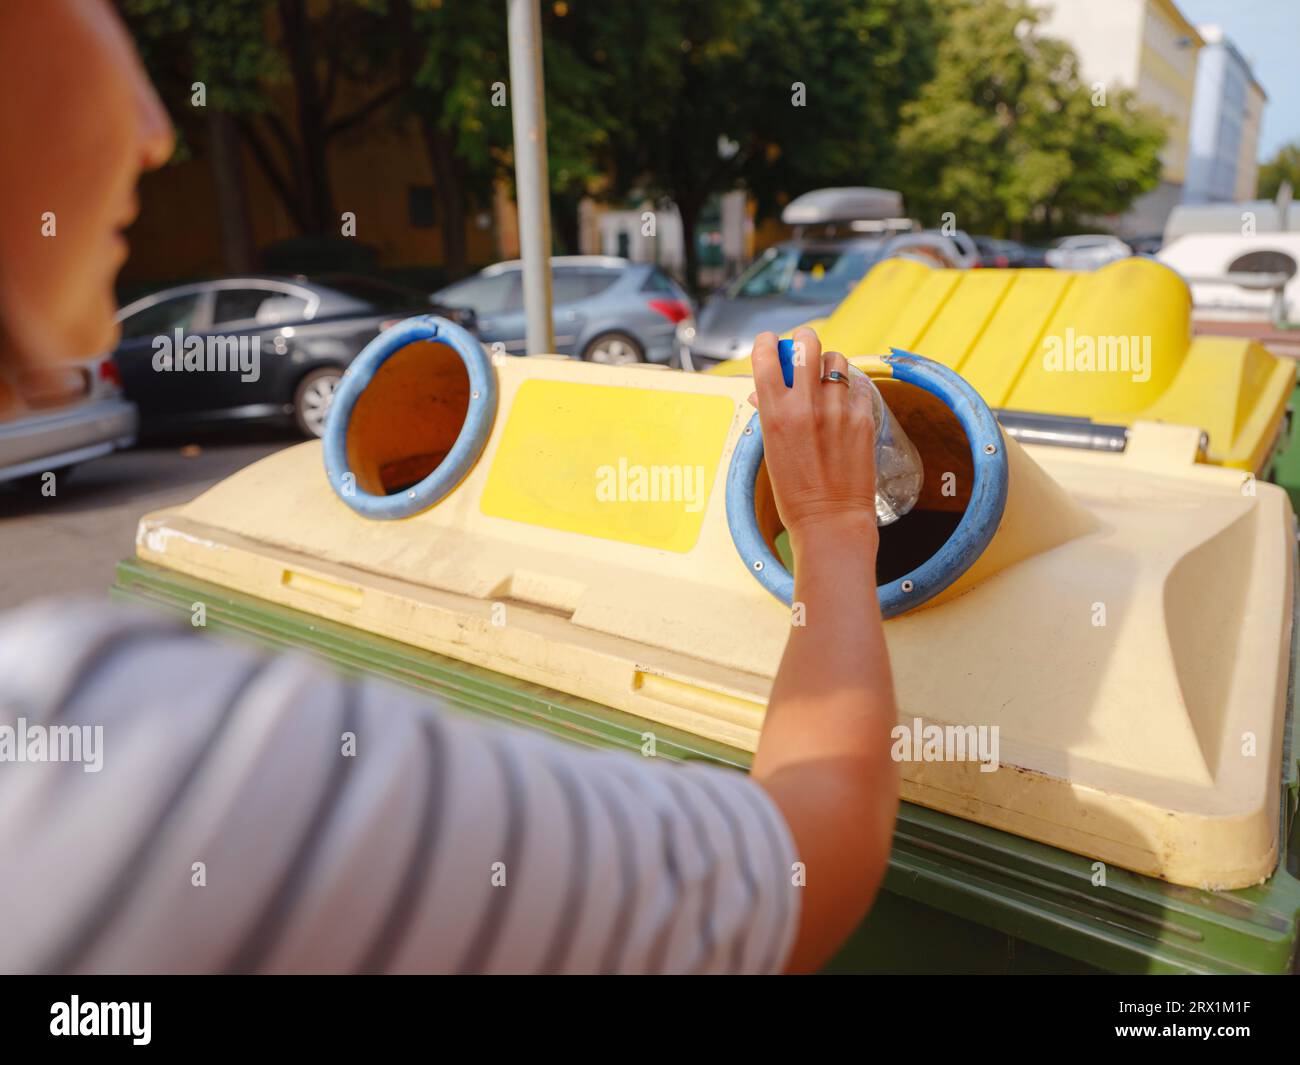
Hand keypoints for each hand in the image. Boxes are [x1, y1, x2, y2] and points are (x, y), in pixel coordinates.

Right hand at [749, 327, 877, 543]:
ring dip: (829, 366)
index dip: (768, 343)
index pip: (766, 356)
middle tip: (804, 349)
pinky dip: (850, 390)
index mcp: (775, 413)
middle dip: (803, 341)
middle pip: (807, 344)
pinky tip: (846, 405)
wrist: (830, 520)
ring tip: (827, 382)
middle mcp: (805, 405)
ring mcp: (837, 410)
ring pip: (836, 360)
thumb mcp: (772, 450)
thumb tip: (761, 393)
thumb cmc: (794, 491)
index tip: (772, 345)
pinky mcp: (863, 418)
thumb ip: (769, 414)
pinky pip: (858, 386)